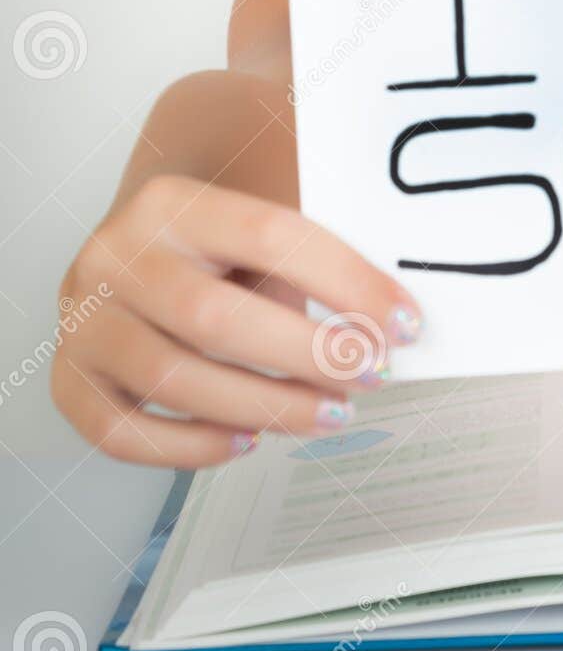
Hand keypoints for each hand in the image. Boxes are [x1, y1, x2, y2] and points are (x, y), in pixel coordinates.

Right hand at [52, 174, 424, 466]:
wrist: (139, 239)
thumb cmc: (221, 238)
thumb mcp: (264, 213)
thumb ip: (317, 245)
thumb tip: (396, 312)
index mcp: (173, 202)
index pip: (272, 235)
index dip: (347, 282)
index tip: (405, 323)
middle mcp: (116, 256)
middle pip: (217, 318)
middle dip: (309, 355)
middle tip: (371, 375)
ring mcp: (83, 320)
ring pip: (174, 381)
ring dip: (266, 408)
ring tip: (331, 412)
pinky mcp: (69, 379)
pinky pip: (122, 432)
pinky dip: (190, 448)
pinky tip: (250, 440)